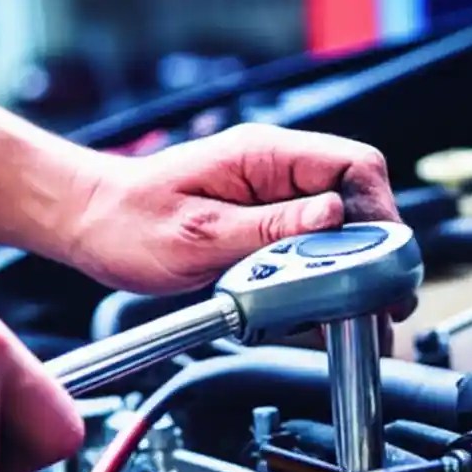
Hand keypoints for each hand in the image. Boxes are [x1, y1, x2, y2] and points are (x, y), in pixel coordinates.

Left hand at [65, 123, 400, 294]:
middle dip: (373, 253)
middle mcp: (274, 173)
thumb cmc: (127, 222)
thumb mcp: (199, 233)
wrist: (89, 226)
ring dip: (347, 273)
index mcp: (264, 156)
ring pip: (338, 232)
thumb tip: (333, 220)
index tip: (381, 259)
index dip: (378, 212)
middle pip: (356, 202)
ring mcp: (271, 200)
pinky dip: (317, 283)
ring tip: (356, 314)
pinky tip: (319, 313)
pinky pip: (307, 251)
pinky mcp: (262, 228)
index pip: (354, 165)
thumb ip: (269, 228)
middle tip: (379, 300)